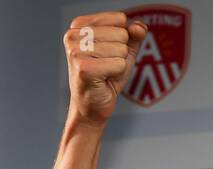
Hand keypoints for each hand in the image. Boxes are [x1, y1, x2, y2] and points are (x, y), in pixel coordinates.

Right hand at [63, 11, 147, 126]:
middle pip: (121, 34)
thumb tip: (139, 27)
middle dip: (121, 54)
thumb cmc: (106, 76)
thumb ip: (133, 36)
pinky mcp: (84, 67)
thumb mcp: (123, 52)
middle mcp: (73, 35)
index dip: (123, 39)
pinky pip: (119, 64)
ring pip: (120, 49)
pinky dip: (118, 75)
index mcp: (79, 25)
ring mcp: (76, 51)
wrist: (93, 105)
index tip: (109, 53)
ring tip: (105, 73)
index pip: (119, 19)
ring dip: (119, 65)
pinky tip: (104, 80)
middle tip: (107, 67)